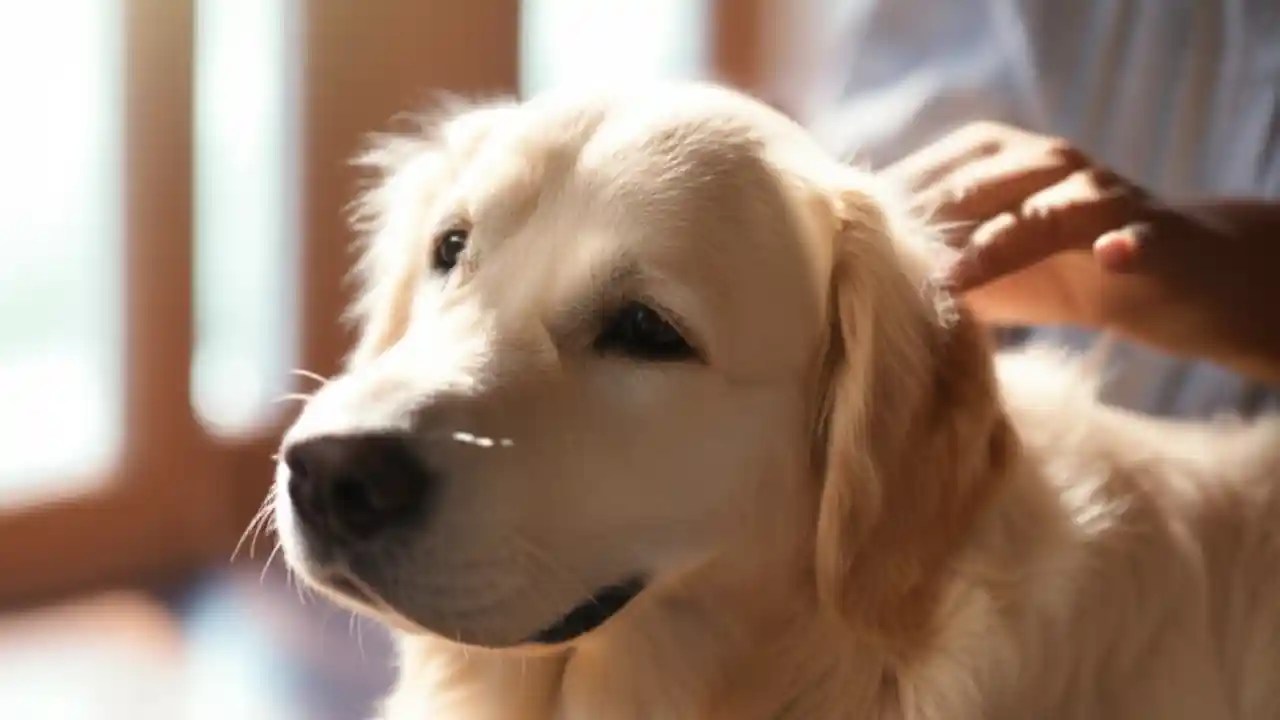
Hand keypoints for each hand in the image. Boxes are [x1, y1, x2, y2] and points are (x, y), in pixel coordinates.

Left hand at [885, 121, 1279, 381]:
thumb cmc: (1053, 269)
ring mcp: (1100, 194)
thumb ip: (925, 265)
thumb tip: (846, 282)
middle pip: (975, 186)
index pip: (928, 174)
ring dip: (998, 246)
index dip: (886, 214)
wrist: (1165, 278)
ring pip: (1045, 211)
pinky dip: (1125, 244)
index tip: (839, 254)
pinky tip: (1111, 255)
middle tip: (877, 272)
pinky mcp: (1151, 233)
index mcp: (995, 158)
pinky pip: (1135, 235)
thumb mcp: (980, 267)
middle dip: (927, 227)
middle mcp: (1045, 163)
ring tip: (953, 282)